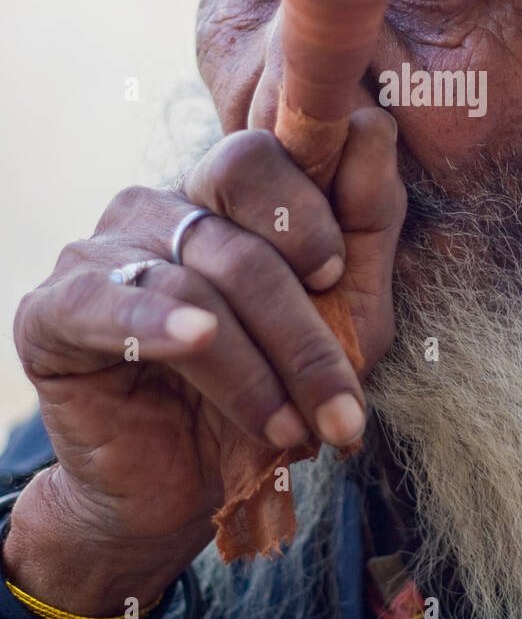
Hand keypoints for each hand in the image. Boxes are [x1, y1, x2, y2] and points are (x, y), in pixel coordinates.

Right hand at [6, 112, 404, 612]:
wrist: (185, 492)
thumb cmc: (272, 394)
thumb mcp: (347, 318)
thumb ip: (365, 224)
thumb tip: (371, 127)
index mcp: (222, 198)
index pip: (258, 157)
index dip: (305, 210)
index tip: (337, 277)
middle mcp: (160, 210)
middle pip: (235, 229)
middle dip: (299, 325)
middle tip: (340, 406)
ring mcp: (99, 252)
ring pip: (192, 280)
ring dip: (255, 365)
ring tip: (289, 431)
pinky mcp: (52, 310)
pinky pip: (106, 304)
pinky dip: (159, 322)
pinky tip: (196, 338)